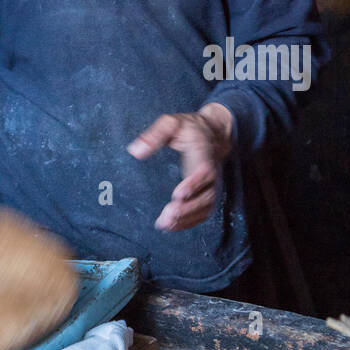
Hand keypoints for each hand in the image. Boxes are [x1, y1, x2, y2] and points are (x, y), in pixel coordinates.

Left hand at [126, 104, 233, 231]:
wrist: (213, 133)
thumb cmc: (189, 128)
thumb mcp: (172, 123)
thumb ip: (155, 135)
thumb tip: (136, 151)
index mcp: (204, 152)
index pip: (204, 171)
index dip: (194, 184)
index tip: (178, 194)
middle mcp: (211, 171)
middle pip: (206, 195)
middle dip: (188, 208)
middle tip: (167, 215)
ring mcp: (211, 184)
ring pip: (206, 207)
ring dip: (187, 218)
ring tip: (165, 224)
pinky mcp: (208, 193)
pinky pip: (204, 212)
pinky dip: (190, 222)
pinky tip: (172, 227)